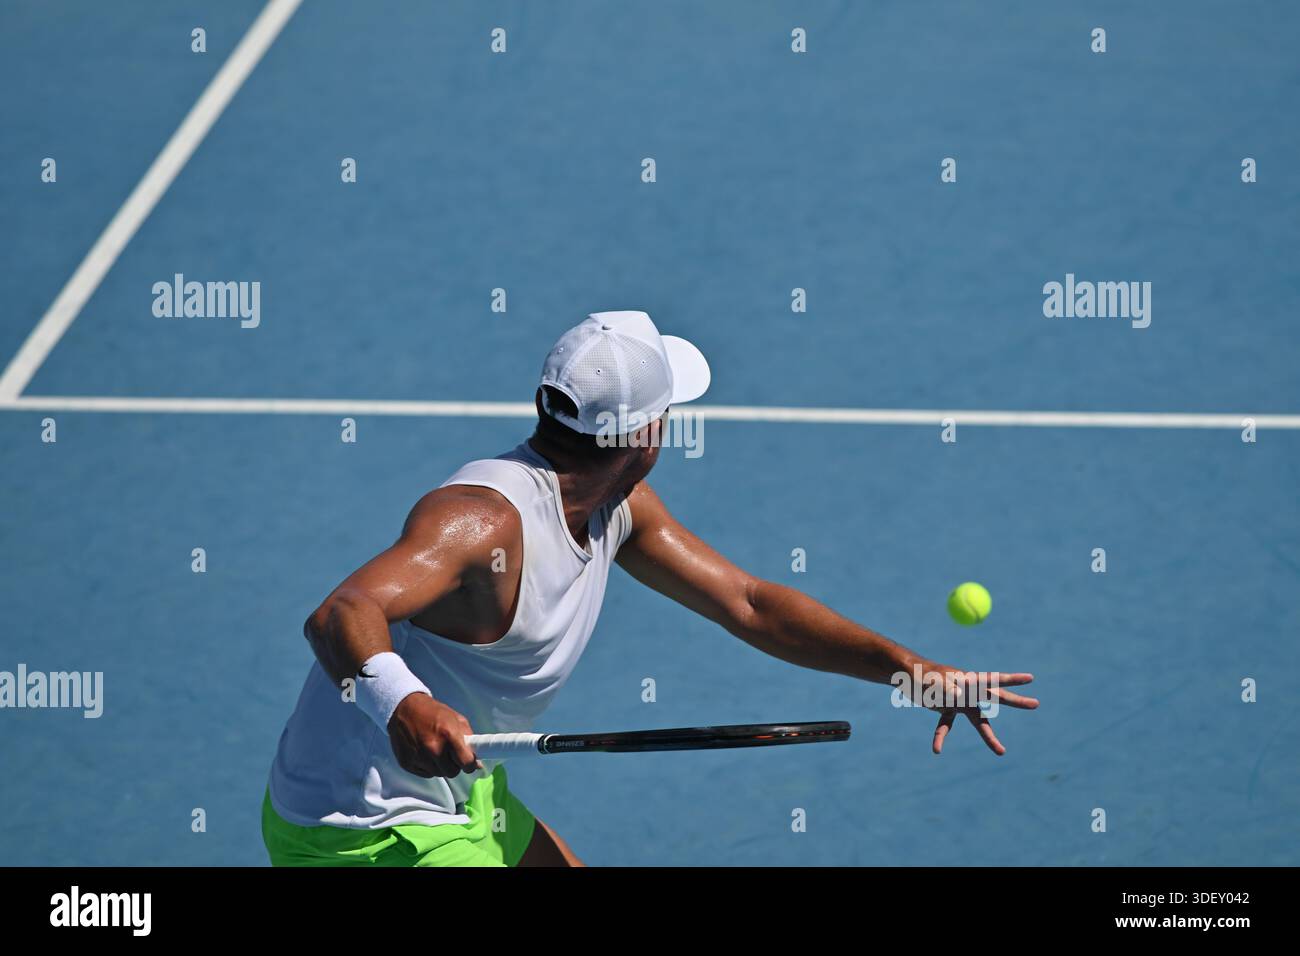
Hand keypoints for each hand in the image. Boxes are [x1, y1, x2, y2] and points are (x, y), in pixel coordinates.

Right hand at [387, 693, 482, 777]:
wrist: (405, 708)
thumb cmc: (432, 712)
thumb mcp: (456, 719)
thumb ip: (469, 739)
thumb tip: (477, 762)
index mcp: (448, 734)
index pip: (466, 762)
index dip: (470, 764)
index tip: (469, 763)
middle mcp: (433, 748)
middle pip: (452, 772)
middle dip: (454, 764)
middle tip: (450, 754)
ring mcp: (419, 757)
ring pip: (438, 774)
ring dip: (440, 765)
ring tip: (435, 750)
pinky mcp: (407, 763)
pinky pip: (425, 773)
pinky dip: (427, 766)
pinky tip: (424, 752)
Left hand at [906, 663, 1038, 755]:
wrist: (904, 674)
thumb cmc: (919, 674)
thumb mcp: (932, 681)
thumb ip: (945, 688)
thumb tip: (958, 697)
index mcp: (967, 679)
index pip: (993, 679)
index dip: (1012, 679)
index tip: (1030, 678)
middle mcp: (967, 690)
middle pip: (995, 697)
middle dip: (1015, 701)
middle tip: (1036, 704)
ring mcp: (958, 700)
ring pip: (978, 720)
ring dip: (988, 736)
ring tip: (1002, 752)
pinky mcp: (945, 708)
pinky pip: (947, 725)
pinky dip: (941, 736)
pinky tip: (936, 750)